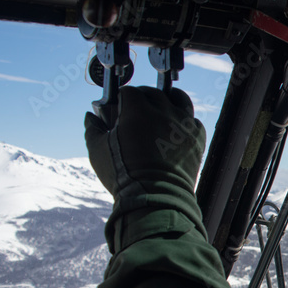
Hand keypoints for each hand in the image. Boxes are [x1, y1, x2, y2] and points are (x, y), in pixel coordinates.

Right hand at [84, 86, 205, 199]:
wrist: (155, 196)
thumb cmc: (123, 174)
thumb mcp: (97, 150)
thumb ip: (92, 129)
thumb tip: (90, 116)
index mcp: (137, 109)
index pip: (129, 91)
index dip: (122, 97)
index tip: (119, 104)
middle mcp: (163, 111)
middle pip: (153, 93)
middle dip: (143, 97)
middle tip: (137, 107)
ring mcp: (183, 124)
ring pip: (179, 99)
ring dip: (170, 99)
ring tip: (162, 106)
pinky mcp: (197, 138)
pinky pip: (194, 121)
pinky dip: (185, 121)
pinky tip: (177, 127)